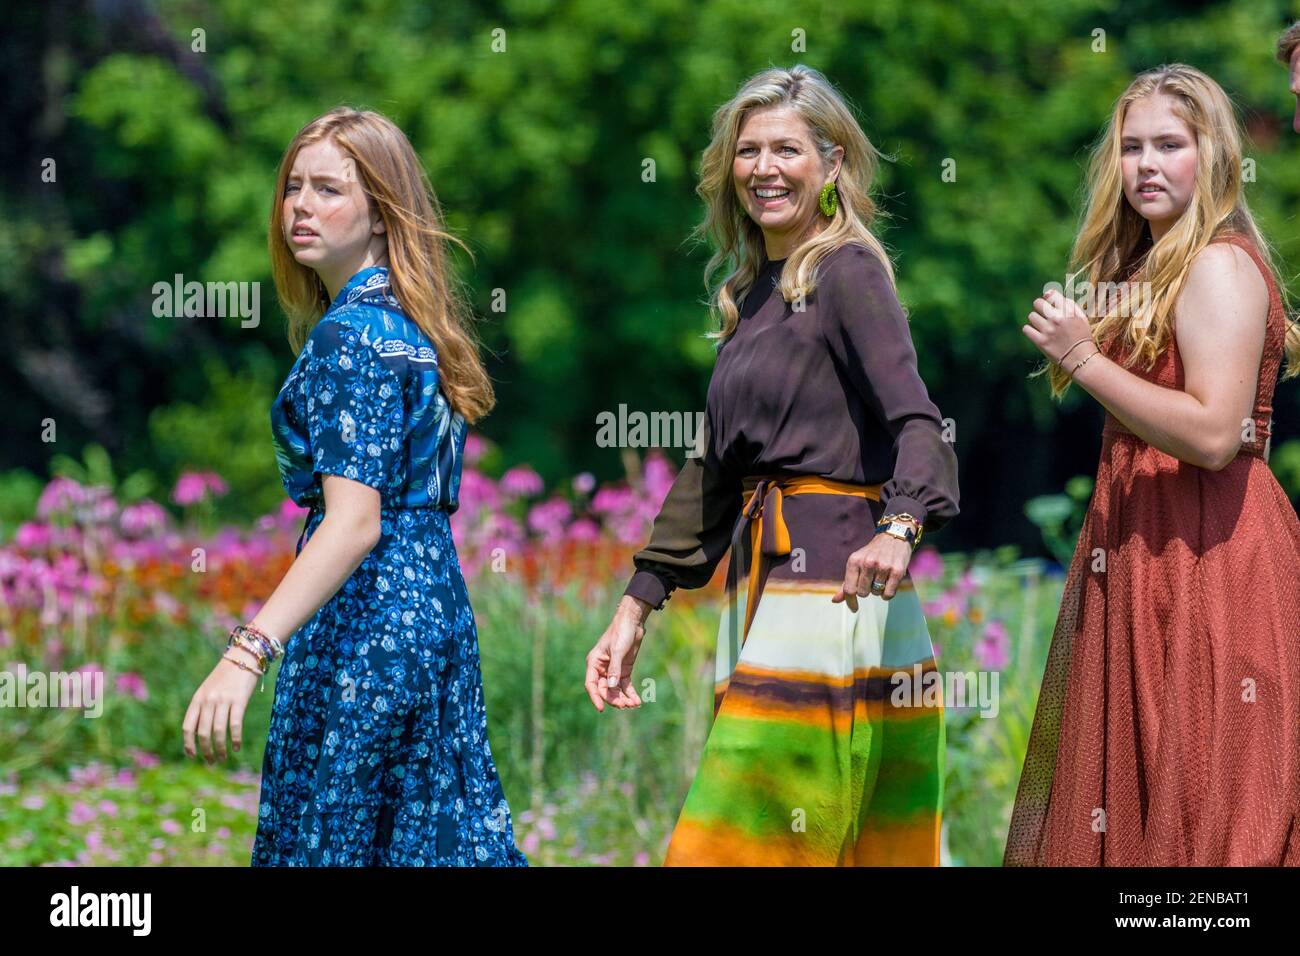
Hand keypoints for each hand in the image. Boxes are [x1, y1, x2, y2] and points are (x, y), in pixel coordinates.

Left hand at [182, 647, 259, 763]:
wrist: (244, 657)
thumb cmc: (226, 676)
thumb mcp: (208, 689)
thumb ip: (203, 707)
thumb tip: (201, 733)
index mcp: (197, 699)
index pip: (188, 727)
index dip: (188, 744)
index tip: (192, 756)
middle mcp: (208, 700)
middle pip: (203, 732)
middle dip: (206, 750)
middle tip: (211, 762)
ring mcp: (223, 700)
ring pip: (218, 731)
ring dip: (220, 748)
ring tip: (223, 758)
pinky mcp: (239, 700)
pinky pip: (235, 724)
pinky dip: (235, 739)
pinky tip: (236, 747)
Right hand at [585, 595, 648, 711]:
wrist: (632, 622)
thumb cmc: (621, 632)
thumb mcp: (617, 651)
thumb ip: (614, 669)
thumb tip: (611, 687)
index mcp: (594, 663)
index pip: (591, 685)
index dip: (595, 697)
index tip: (601, 708)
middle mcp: (602, 669)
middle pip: (605, 690)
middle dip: (614, 699)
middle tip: (625, 705)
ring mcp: (613, 671)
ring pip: (616, 690)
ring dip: (623, 699)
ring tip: (634, 704)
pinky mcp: (624, 670)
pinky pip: (625, 686)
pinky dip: (631, 694)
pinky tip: (637, 701)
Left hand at [832, 528, 915, 609]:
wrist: (893, 537)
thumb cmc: (872, 553)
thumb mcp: (856, 563)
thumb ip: (846, 583)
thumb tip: (835, 600)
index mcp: (854, 561)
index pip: (849, 589)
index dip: (850, 601)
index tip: (854, 608)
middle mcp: (868, 563)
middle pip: (863, 593)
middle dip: (867, 590)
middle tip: (871, 579)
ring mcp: (883, 567)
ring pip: (876, 593)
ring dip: (878, 589)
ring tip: (881, 577)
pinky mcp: (897, 571)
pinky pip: (888, 594)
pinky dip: (887, 593)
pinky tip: (888, 583)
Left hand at [1023, 288, 1094, 363]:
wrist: (1081, 358)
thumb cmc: (1081, 337)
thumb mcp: (1081, 317)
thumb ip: (1068, 304)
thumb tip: (1050, 293)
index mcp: (1068, 311)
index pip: (1050, 294)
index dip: (1048, 298)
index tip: (1049, 303)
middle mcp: (1057, 319)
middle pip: (1037, 303)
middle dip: (1040, 307)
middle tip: (1044, 315)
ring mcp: (1048, 330)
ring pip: (1031, 316)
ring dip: (1035, 320)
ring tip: (1042, 326)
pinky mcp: (1041, 341)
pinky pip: (1026, 329)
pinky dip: (1029, 330)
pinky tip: (1036, 333)